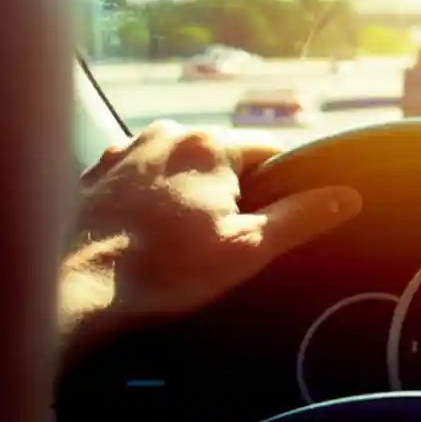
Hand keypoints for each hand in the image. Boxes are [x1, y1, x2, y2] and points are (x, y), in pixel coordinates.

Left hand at [60, 121, 361, 364]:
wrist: (72, 289)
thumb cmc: (164, 271)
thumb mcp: (247, 249)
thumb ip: (301, 217)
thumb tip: (348, 196)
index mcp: (210, 143)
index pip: (271, 152)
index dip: (282, 188)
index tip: (274, 223)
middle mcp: (168, 132)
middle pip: (224, 158)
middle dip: (232, 192)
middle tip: (225, 241)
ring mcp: (126, 148)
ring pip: (181, 165)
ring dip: (190, 193)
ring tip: (181, 241)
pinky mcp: (94, 171)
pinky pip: (142, 176)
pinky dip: (151, 197)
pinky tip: (146, 233)